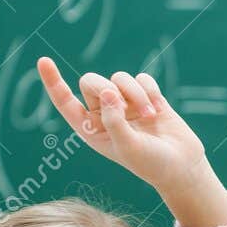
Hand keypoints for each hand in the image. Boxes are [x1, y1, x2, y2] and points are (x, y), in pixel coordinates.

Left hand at [36, 57, 226, 226]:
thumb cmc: (152, 163)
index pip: (65, 102)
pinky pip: (142, 79)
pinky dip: (150, 90)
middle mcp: (105, 113)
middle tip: (123, 105)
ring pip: (120, 78)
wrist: (182, 166)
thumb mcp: (128, 147)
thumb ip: (114, 120)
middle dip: (106, 88)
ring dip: (135, 94)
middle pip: (92, 82)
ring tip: (149, 115)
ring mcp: (127, 104)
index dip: (53, 82)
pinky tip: (159, 109)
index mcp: (91, 129)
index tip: (43, 61)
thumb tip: (107, 91)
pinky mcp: (148, 97)